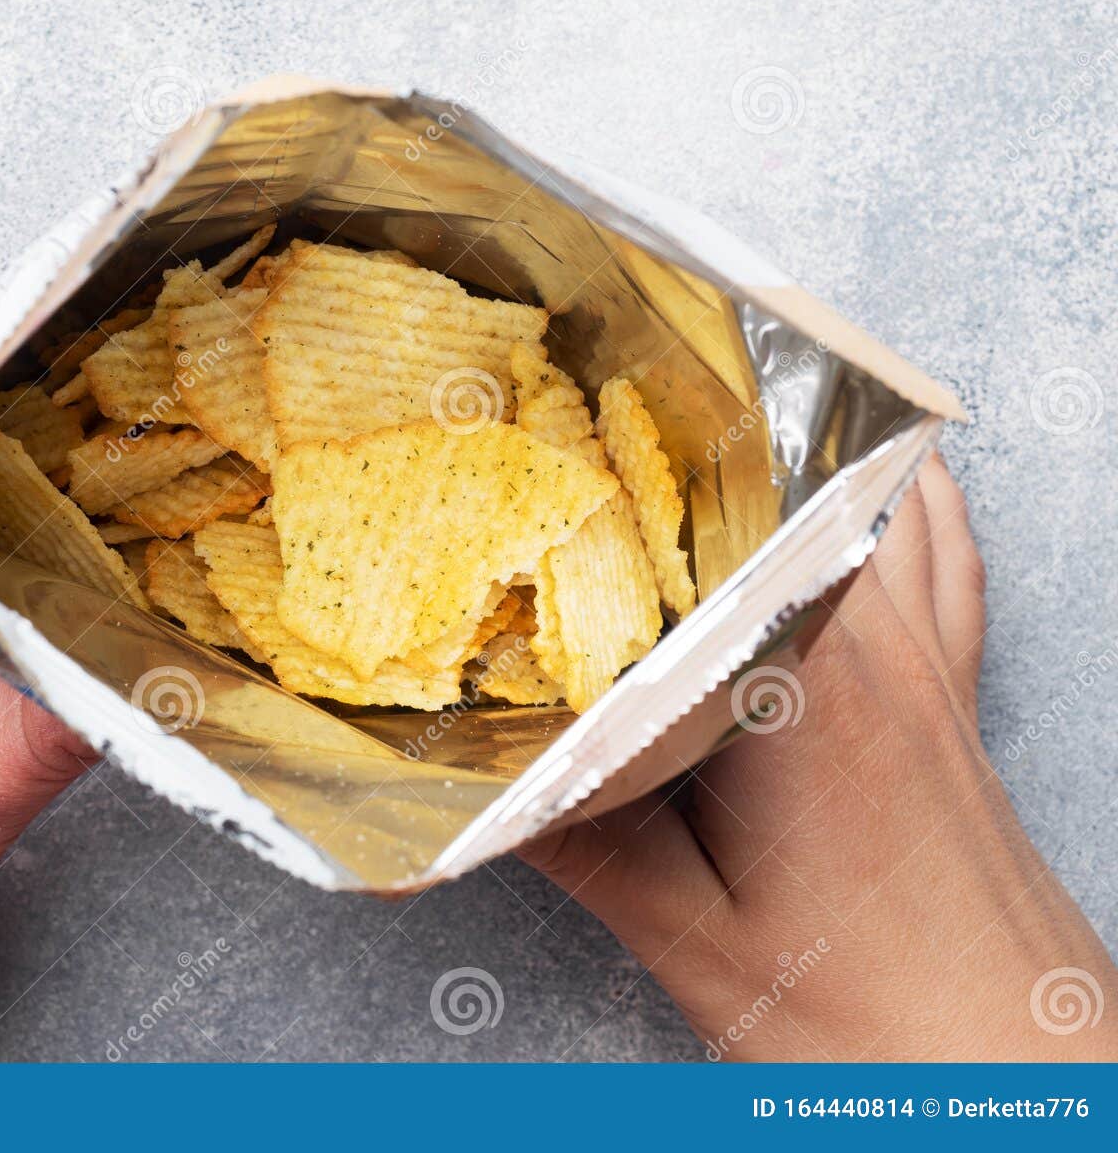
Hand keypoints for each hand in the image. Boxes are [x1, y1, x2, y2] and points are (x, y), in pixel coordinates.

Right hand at [523, 457, 1117, 1059]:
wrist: (1021, 1074)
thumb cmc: (878, 1025)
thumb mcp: (695, 939)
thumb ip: (584, 844)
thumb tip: (475, 781)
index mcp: (800, 694)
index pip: (700, 547)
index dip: (619, 487)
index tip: (548, 449)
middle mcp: (875, 657)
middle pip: (775, 506)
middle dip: (684, 462)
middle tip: (596, 424)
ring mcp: (928, 671)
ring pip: (864, 512)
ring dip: (789, 468)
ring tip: (710, 422)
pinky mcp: (955, 701)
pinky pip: (946, 562)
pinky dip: (912, 505)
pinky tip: (892, 475)